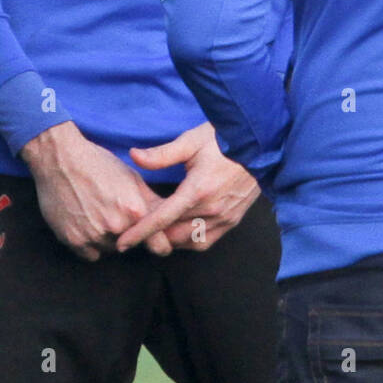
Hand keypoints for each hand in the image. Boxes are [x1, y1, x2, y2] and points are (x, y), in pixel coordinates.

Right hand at [20, 120, 173, 260]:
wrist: (60, 160)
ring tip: (99, 214)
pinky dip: (90, 244)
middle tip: (116, 215)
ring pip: (111, 249)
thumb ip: (153, 202)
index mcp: (135, 211)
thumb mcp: (132, 179)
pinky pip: (91, 254)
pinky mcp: (74, 241)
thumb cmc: (99, 165)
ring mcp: (94, 236)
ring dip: (109, 239)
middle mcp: (116, 226)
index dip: (159, 243)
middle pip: (132, 245)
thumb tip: (173, 218)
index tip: (157, 241)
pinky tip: (86, 222)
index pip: (159, 245)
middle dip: (130, 235)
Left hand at [117, 122, 259, 253]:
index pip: (161, 219)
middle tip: (139, 229)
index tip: (122, 243)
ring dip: (171, 240)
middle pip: (173, 235)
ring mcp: (224, 217)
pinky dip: (190, 241)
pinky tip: (181, 232)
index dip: (139, 233)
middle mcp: (211, 209)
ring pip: (189, 242)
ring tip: (158, 231)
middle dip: (153, 236)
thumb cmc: (224, 139)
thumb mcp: (191, 141)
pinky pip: (206, 241)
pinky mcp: (233, 220)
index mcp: (197, 190)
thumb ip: (162, 154)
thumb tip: (134, 156)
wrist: (260, 143)